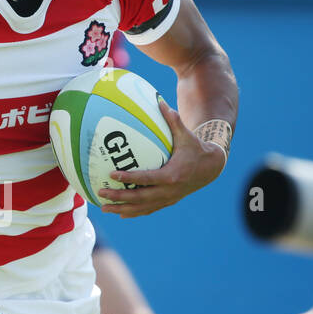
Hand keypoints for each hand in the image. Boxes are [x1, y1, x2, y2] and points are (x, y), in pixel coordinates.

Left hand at [96, 99, 225, 217]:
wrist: (211, 168)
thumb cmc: (195, 149)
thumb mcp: (186, 135)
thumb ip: (173, 120)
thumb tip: (160, 101)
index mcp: (171, 175)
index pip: (146, 178)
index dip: (129, 178)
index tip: (112, 175)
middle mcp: (169, 191)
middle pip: (140, 197)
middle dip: (119, 197)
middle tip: (101, 193)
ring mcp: (168, 199)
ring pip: (142, 207)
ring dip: (122, 208)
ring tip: (104, 208)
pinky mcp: (168, 202)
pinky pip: (148, 209)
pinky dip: (134, 212)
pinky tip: (119, 212)